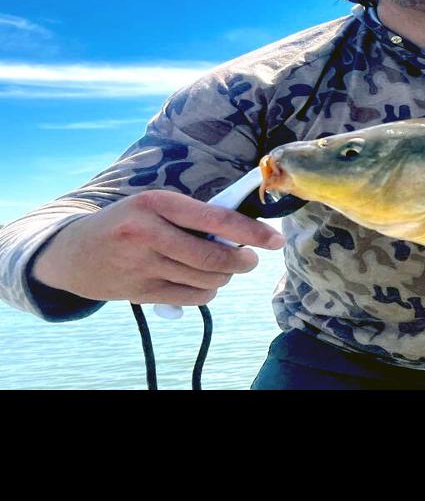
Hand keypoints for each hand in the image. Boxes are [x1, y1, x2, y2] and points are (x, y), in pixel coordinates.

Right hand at [30, 190, 285, 306]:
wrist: (72, 252)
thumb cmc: (127, 224)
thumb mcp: (154, 207)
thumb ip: (193, 217)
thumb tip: (244, 233)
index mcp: (156, 203)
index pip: (216, 219)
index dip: (252, 231)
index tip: (275, 239)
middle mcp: (147, 233)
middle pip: (215, 257)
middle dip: (242, 261)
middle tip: (248, 260)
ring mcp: (143, 265)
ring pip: (208, 279)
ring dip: (225, 277)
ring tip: (222, 268)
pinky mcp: (141, 292)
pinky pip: (194, 298)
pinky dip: (208, 292)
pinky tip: (203, 283)